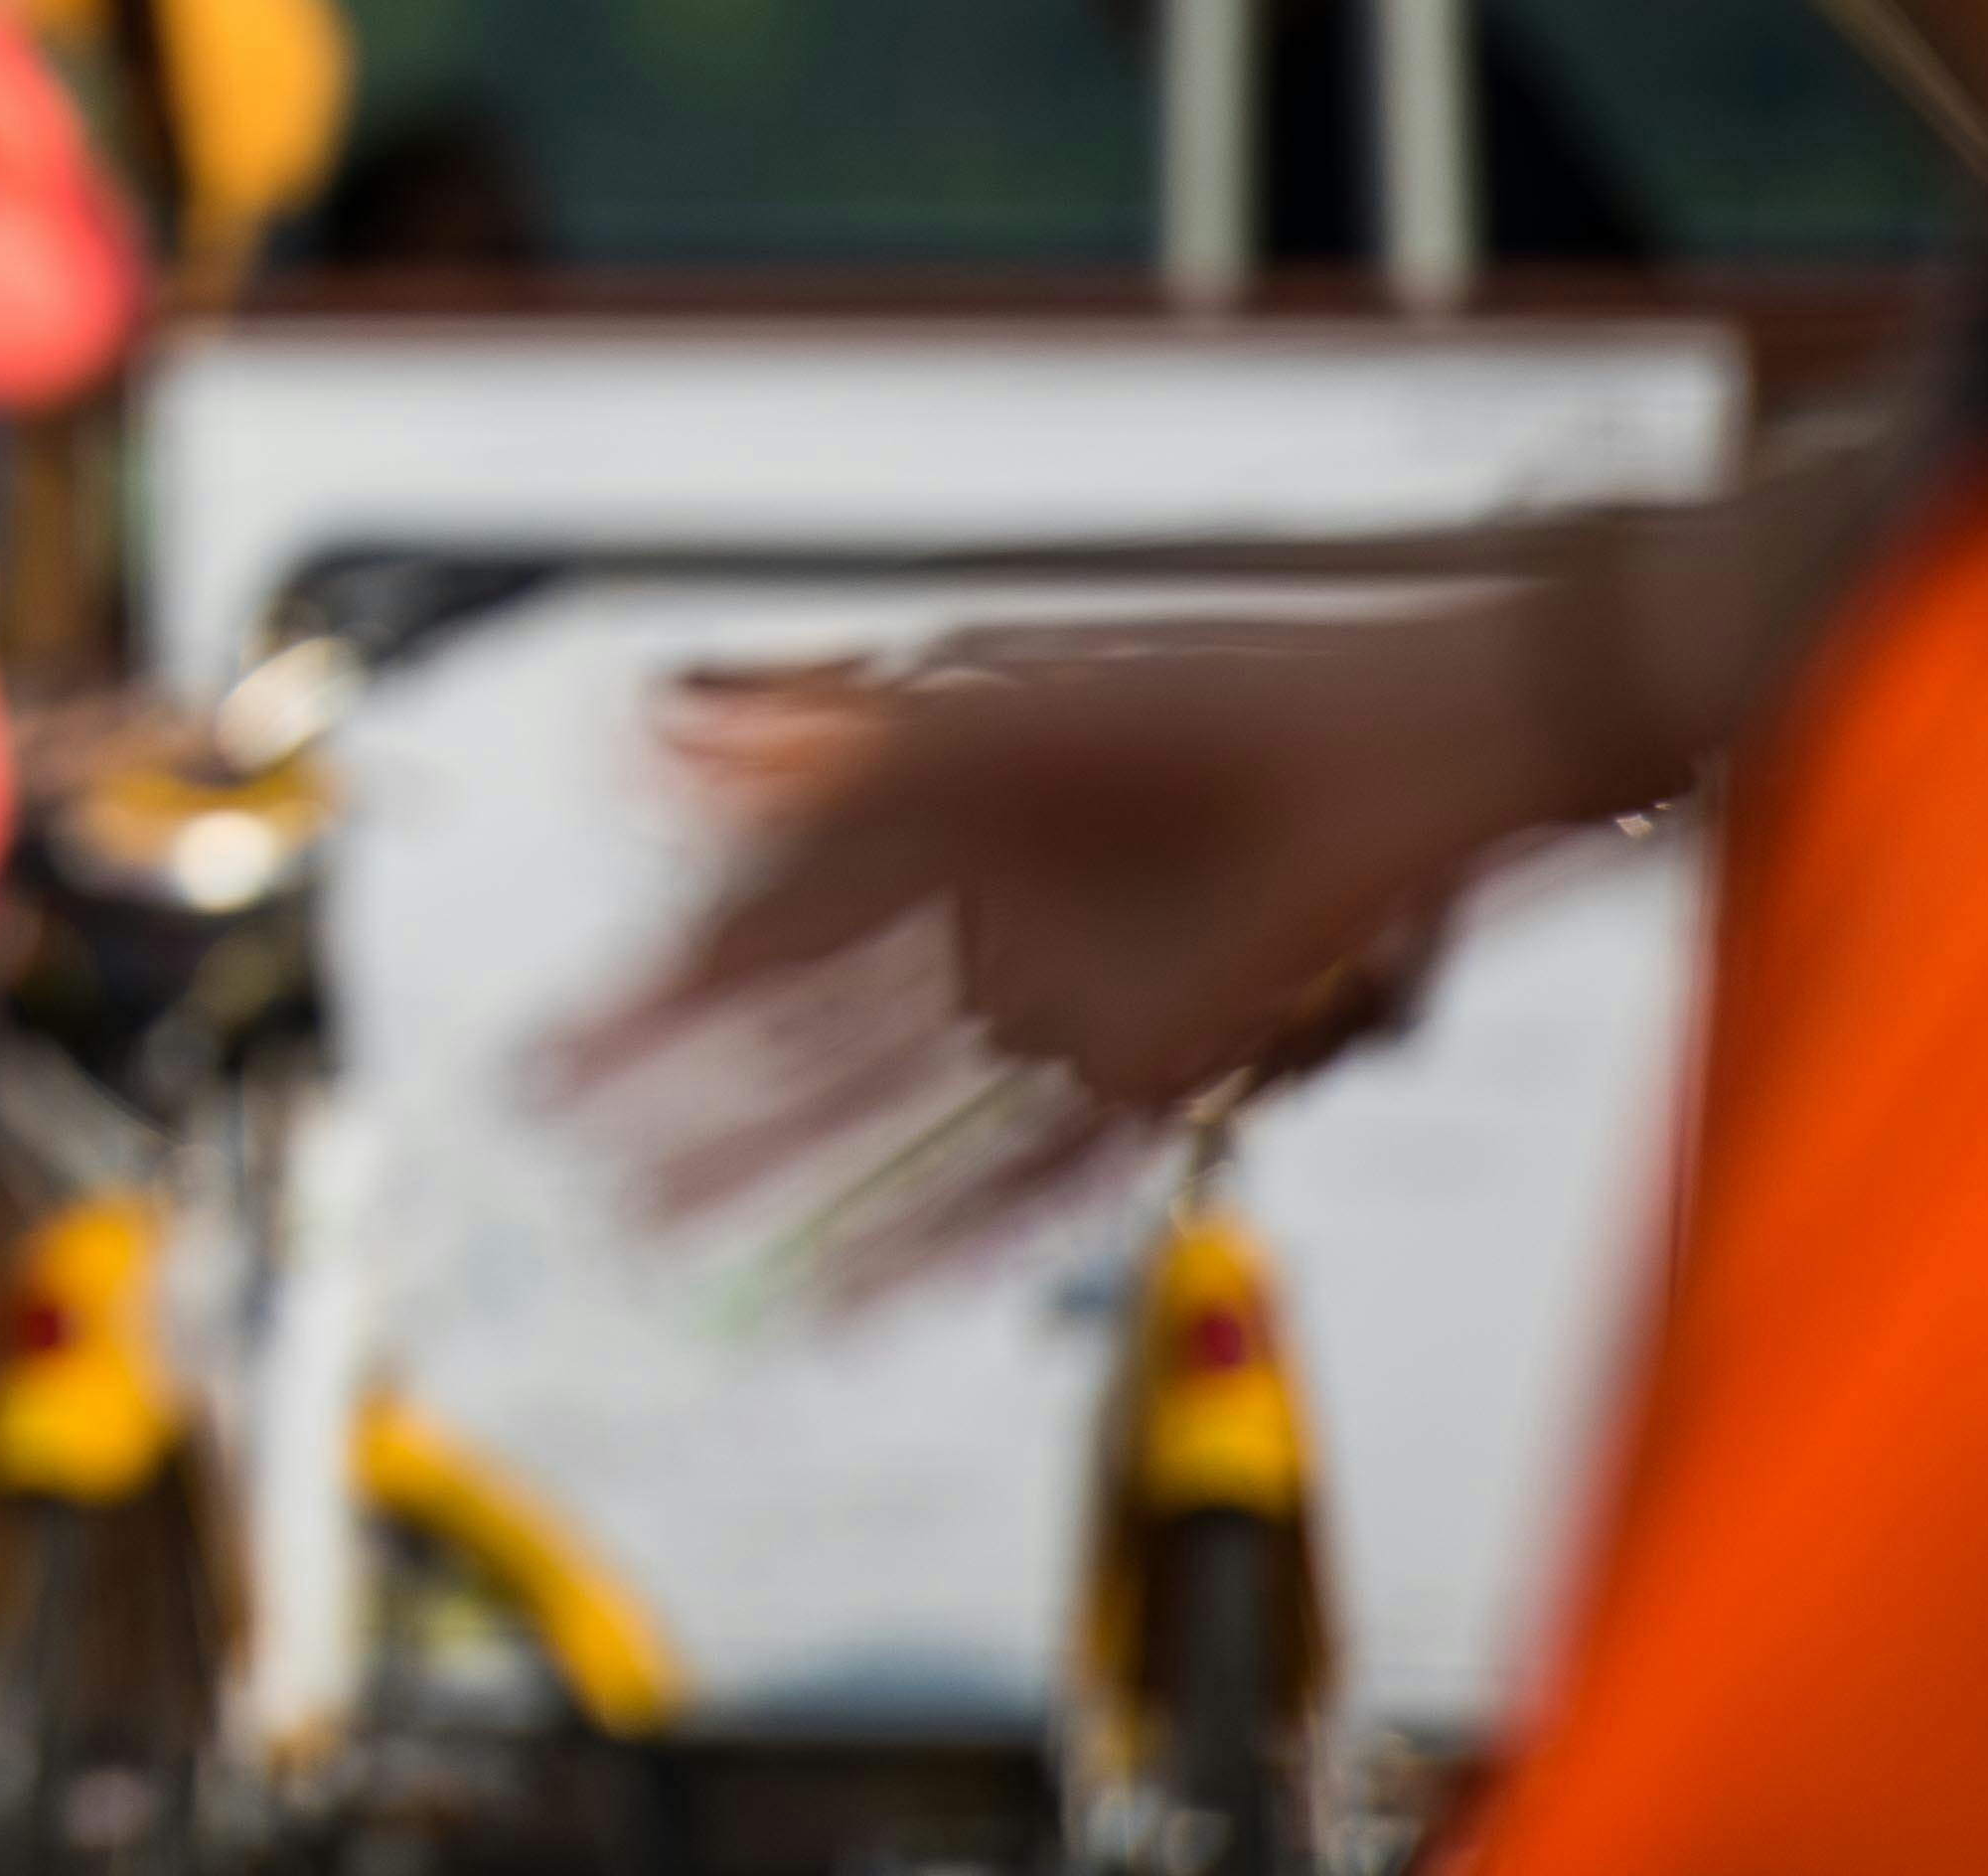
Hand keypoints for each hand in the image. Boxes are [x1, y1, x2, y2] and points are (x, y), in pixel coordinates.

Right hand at [564, 602, 1564, 1270]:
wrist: (1421, 759)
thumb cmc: (1229, 701)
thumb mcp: (990, 710)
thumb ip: (818, 754)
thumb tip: (654, 739)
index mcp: (941, 817)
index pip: (772, 922)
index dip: (666, 985)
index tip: (571, 1039)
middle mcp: (993, 923)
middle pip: (807, 1033)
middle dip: (683, 1091)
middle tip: (566, 1133)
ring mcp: (1064, 1007)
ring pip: (884, 1115)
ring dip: (767, 1171)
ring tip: (655, 1219)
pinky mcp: (1149, 1075)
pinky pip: (1018, 1176)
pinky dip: (924, 1234)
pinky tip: (841, 1287)